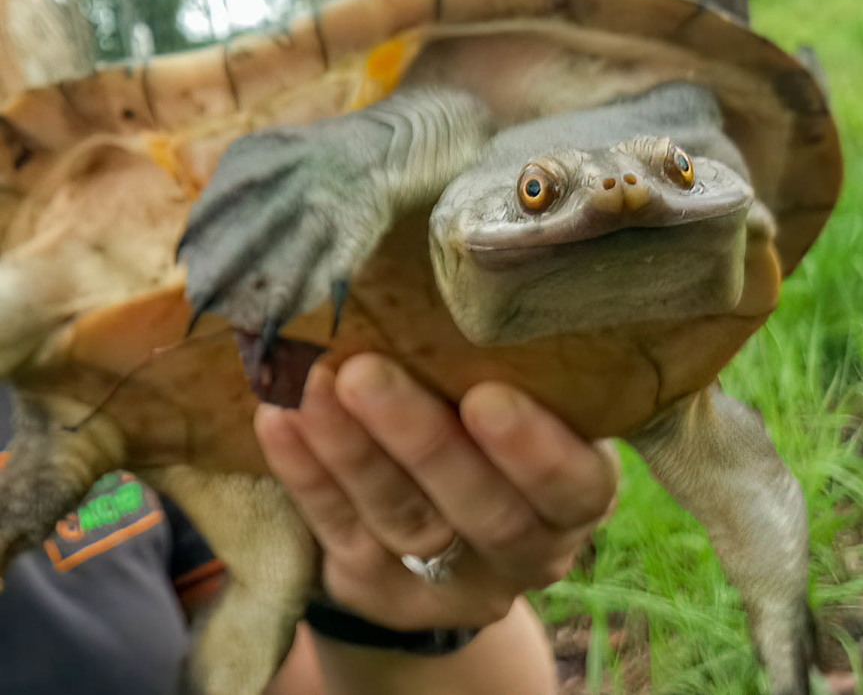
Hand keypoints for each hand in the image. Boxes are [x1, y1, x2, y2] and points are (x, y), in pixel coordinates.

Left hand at [254, 353, 618, 631]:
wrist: (452, 533)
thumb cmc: (500, 435)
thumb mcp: (534, 408)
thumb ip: (517, 372)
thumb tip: (467, 281)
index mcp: (576, 500)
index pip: (572, 487)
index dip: (534, 451)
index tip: (487, 396)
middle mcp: (525, 551)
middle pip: (482, 510)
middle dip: (420, 440)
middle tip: (365, 372)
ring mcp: (451, 582)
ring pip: (404, 521)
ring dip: (351, 451)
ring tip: (308, 382)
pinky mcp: (380, 588)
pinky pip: (341, 534)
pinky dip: (308, 476)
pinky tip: (279, 419)